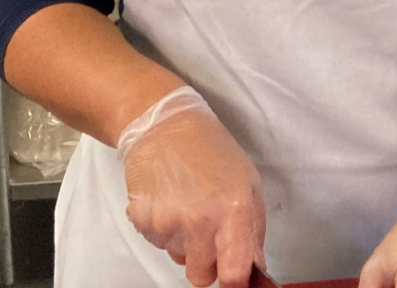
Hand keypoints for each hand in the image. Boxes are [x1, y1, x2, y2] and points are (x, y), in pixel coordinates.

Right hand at [119, 87, 265, 287]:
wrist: (165, 124)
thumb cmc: (211, 149)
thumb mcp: (248, 181)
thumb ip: (254, 229)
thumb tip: (254, 267)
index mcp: (232, 211)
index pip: (234, 274)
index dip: (234, 281)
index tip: (233, 277)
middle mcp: (199, 221)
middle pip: (201, 276)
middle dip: (206, 261)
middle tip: (207, 229)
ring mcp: (167, 222)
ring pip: (178, 258)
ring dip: (183, 240)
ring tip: (186, 202)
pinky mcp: (142, 219)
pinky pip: (156, 242)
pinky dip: (162, 228)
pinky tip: (168, 198)